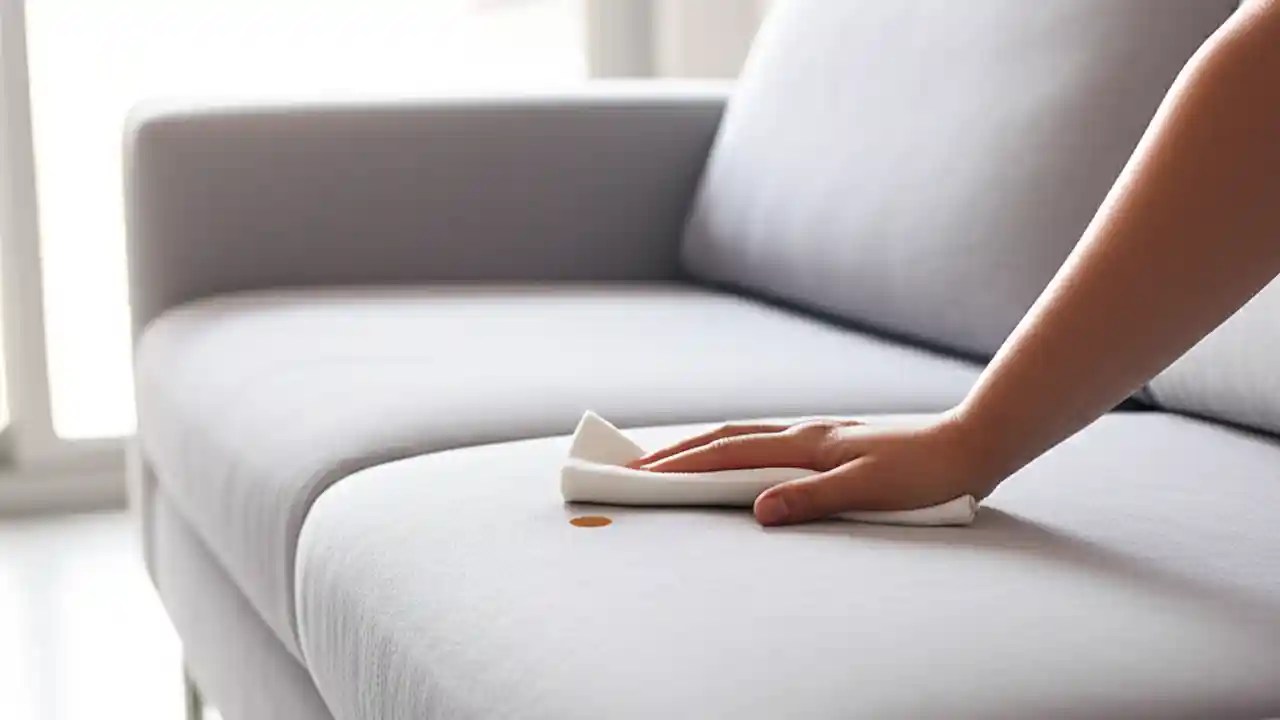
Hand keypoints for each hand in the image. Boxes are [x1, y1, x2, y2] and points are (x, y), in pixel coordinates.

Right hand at [630, 415, 1001, 526]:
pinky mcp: (834, 445)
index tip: (643, 472)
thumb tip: (757, 511)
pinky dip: (738, 450)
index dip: (683, 464)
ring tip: (675, 460)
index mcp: (807, 444)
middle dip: (680, 451)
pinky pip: (768, 444)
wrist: (971, 444)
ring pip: (747, 437)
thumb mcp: (868, 491)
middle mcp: (806, 434)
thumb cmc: (925, 472)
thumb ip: (811, 500)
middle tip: (639, 464)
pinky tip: (740, 462)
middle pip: (727, 438)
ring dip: (706, 447)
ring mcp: (820, 437)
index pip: (729, 454)